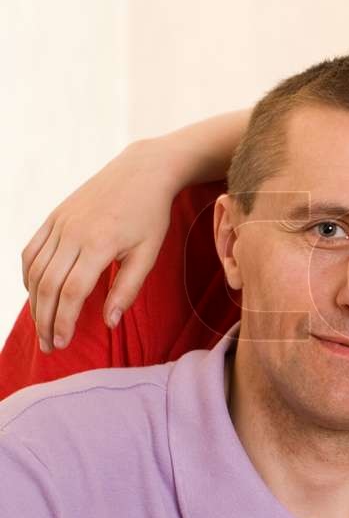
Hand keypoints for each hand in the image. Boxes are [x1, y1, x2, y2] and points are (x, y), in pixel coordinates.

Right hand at [22, 138, 179, 350]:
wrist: (141, 172)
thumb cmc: (151, 215)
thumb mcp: (149, 253)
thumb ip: (128, 289)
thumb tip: (110, 322)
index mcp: (99, 244)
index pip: (72, 292)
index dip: (64, 321)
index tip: (63, 343)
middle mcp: (72, 234)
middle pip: (47, 286)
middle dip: (44, 320)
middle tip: (49, 345)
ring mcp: (59, 224)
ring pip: (35, 270)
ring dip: (34, 303)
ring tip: (41, 326)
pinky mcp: (53, 217)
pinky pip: (31, 251)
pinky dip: (28, 276)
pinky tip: (35, 294)